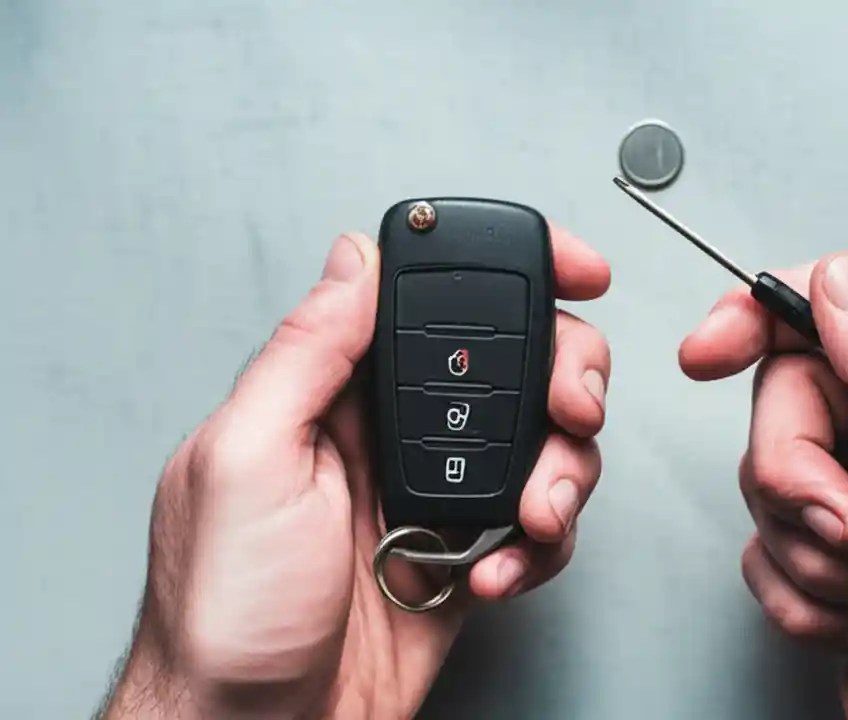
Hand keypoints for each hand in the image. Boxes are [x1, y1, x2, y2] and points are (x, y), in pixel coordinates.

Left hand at [102, 227, 611, 718]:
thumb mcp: (247, 459)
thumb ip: (306, 353)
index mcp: (337, 394)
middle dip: (567, 375)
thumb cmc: (223, 615)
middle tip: (574, 406)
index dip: (513, 273)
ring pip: (543, 444)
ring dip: (562, 474)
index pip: (434, 302)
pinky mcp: (467, 554)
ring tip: (532, 514)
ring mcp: (436, 494)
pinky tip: (495, 569)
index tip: (574, 273)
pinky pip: (538, 527)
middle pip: (514, 364)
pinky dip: (540, 547)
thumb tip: (354, 258)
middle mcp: (392, 435)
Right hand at [680, 252, 847, 718]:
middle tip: (843, 522)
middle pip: (790, 400)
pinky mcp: (846, 548)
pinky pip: (772, 542)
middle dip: (795, 474)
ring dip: (801, 544)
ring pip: (773, 477)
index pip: (837, 306)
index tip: (706, 352)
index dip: (760, 318)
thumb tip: (839, 277)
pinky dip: (797, 587)